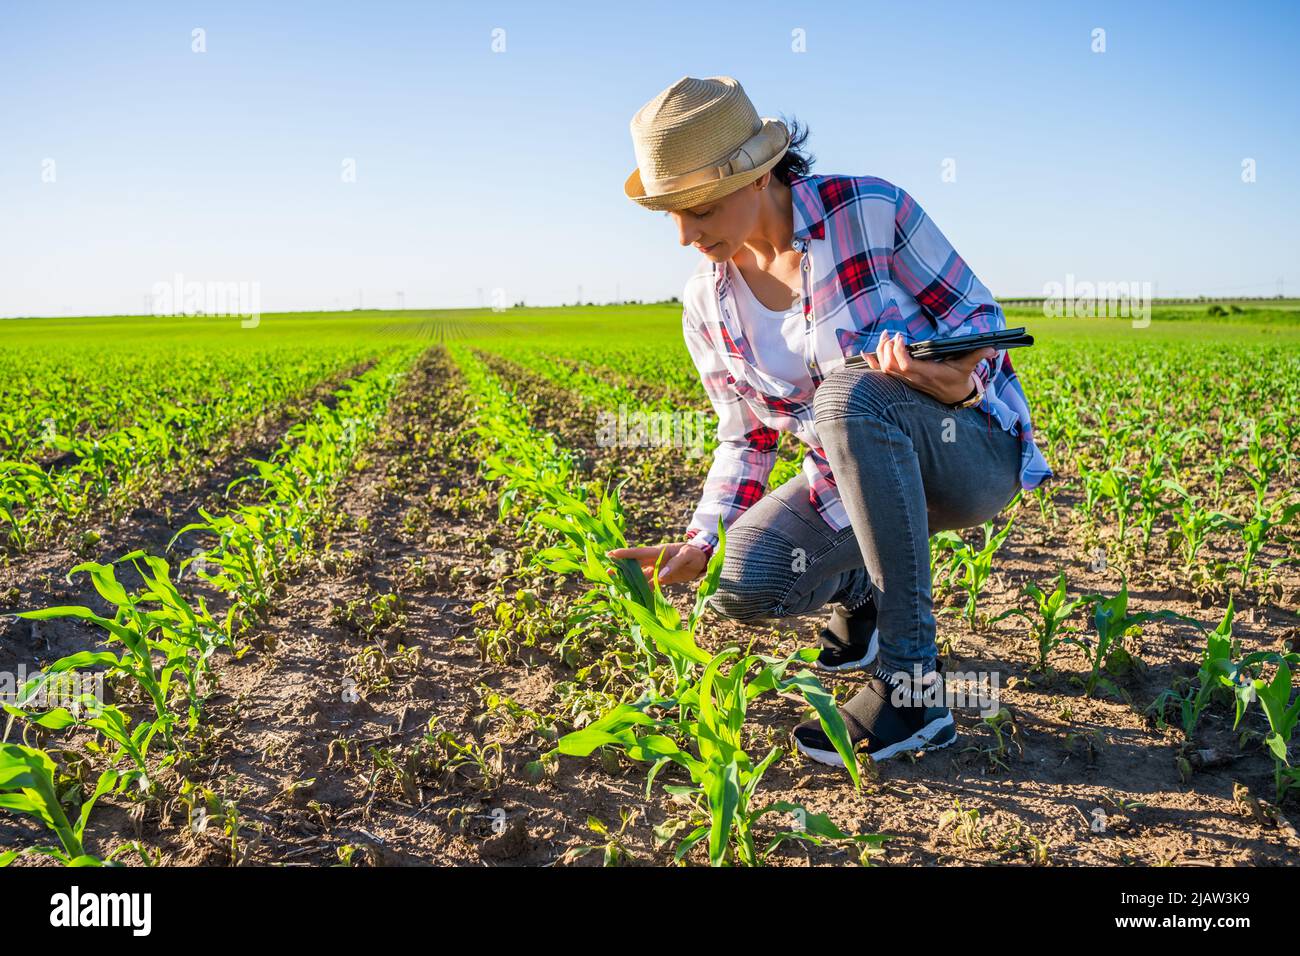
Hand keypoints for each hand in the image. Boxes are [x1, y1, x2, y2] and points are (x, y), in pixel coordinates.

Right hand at [606, 542, 708, 586]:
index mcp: (658, 552)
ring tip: (615, 586)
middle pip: (634, 564)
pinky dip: (640, 591)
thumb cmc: (694, 553)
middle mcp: (654, 561)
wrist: (701, 561)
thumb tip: (660, 575)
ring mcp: (656, 570)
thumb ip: (674, 564)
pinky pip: (648, 585)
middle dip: (620, 567)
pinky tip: (633, 597)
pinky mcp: (660, 579)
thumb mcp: (687, 555)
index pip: (638, 552)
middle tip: (606, 571)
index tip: (610, 554)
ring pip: (638, 576)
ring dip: (628, 580)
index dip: (625, 554)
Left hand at [862, 330, 994, 404]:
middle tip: (890, 333)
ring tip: (884, 336)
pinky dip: (873, 364)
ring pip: (886, 369)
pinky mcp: (903, 380)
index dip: (898, 351)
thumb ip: (977, 355)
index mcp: (927, 374)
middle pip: (891, 366)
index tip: (900, 336)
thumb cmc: (959, 379)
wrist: (954, 397)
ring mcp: (906, 381)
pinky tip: (866, 354)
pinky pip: (884, 374)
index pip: (906, 365)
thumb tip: (992, 348)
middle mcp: (913, 379)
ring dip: (881, 352)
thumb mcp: (968, 367)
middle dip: (886, 349)